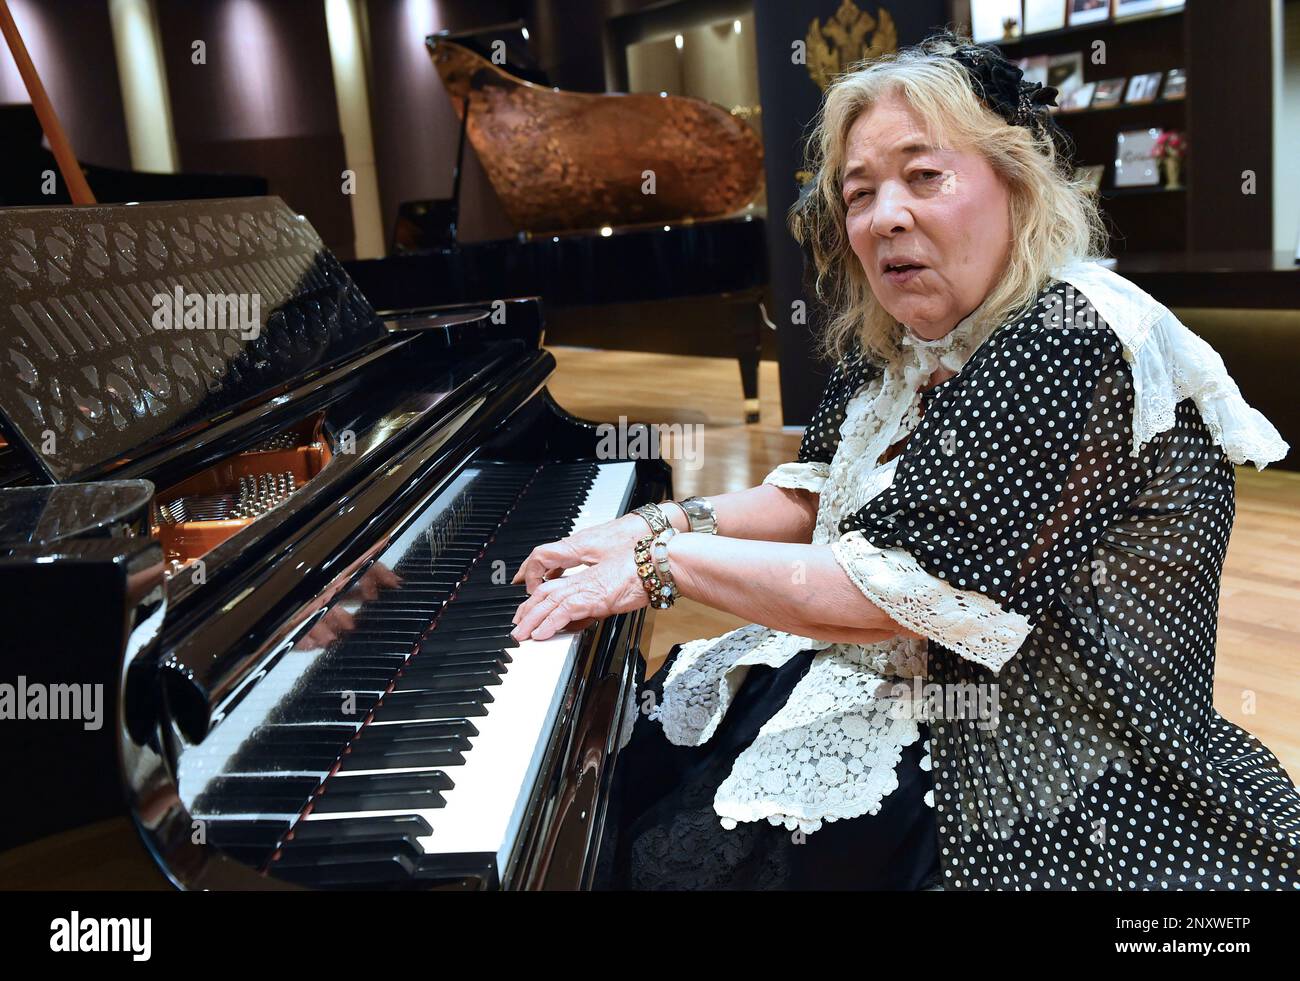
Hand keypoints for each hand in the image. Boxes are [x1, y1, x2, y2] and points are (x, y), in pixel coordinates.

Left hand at [510, 546, 648, 640]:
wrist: (660, 563)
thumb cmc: (647, 571)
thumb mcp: (619, 587)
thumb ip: (603, 600)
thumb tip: (593, 612)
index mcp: (588, 577)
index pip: (554, 587)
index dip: (537, 600)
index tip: (528, 611)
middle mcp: (583, 581)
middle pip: (545, 594)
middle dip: (527, 611)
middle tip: (517, 625)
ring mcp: (588, 588)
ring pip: (549, 603)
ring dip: (532, 620)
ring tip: (521, 634)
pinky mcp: (594, 597)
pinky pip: (564, 612)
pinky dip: (549, 623)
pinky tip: (540, 633)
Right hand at [512, 513, 654, 591]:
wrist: (654, 526)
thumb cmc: (636, 543)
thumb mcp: (610, 574)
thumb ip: (590, 592)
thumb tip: (576, 611)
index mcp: (576, 547)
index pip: (540, 557)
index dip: (530, 576)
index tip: (530, 592)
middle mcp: (578, 542)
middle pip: (543, 555)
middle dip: (530, 573)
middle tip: (520, 588)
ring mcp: (586, 541)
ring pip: (556, 555)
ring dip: (544, 571)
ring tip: (535, 586)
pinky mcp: (597, 543)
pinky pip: (568, 555)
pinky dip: (559, 567)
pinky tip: (562, 577)